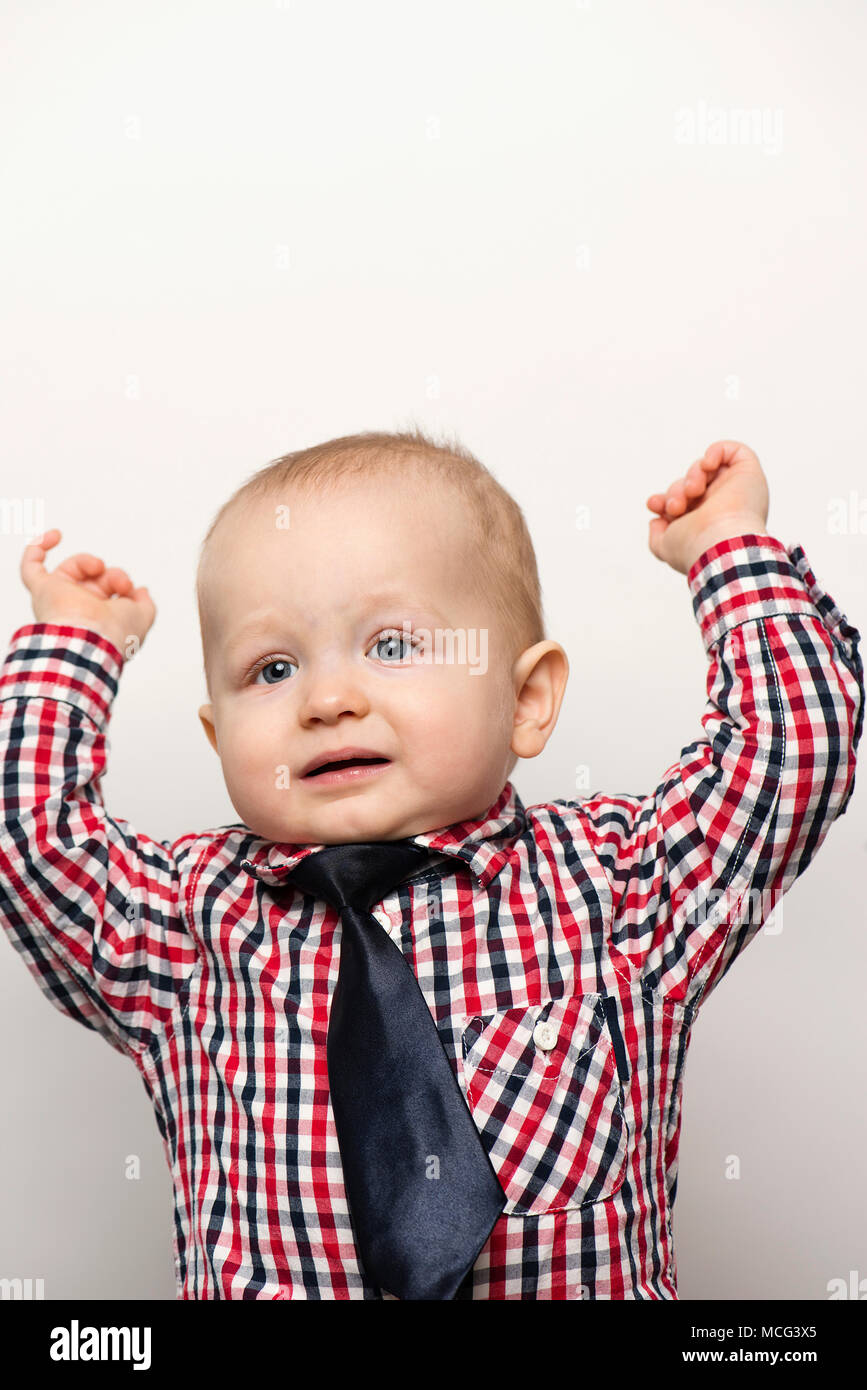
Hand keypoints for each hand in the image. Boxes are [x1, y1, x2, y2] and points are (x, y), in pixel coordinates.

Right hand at [20, 528, 155, 658]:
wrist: (89, 639)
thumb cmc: (114, 634)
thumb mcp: (142, 617)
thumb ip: (145, 604)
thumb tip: (141, 590)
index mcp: (99, 617)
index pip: (110, 592)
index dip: (124, 585)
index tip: (131, 590)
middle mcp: (77, 608)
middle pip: (95, 579)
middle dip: (113, 576)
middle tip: (122, 584)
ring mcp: (58, 598)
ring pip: (73, 567)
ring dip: (90, 562)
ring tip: (99, 568)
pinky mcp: (42, 589)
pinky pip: (30, 565)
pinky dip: (39, 547)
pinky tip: (57, 535)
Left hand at [645, 440, 770, 574]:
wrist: (719, 543)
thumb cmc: (694, 547)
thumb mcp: (665, 547)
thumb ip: (656, 536)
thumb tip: (656, 521)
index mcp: (705, 522)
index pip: (684, 501)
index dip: (666, 498)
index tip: (655, 504)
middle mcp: (721, 505)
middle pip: (691, 483)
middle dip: (676, 491)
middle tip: (676, 506)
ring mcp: (735, 489)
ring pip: (706, 468)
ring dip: (692, 476)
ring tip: (692, 491)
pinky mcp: (749, 474)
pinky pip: (734, 450)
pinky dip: (716, 451)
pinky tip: (707, 466)